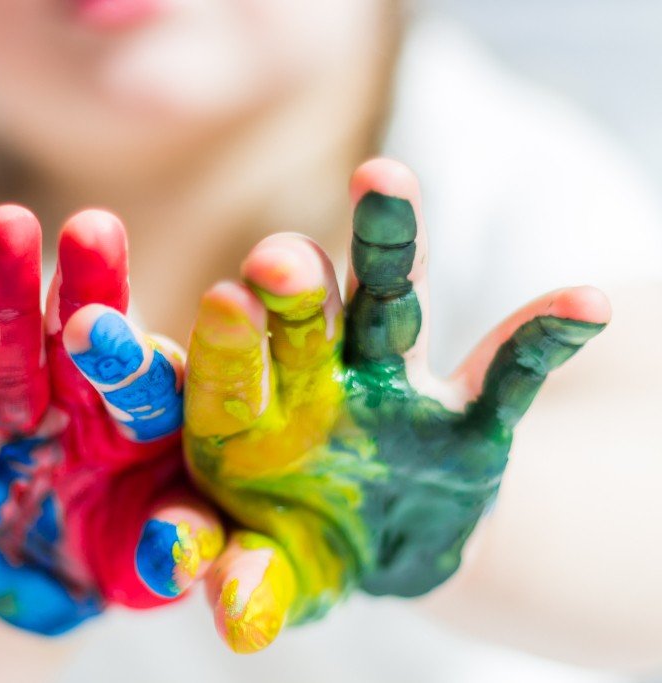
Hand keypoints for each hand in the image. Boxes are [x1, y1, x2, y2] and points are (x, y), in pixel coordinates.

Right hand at [0, 206, 221, 634]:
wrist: (43, 588)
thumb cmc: (119, 564)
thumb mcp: (152, 569)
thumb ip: (172, 552)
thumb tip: (176, 559)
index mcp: (141, 434)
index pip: (145, 392)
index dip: (136, 361)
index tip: (139, 323)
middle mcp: (76, 419)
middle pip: (76, 349)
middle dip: (84, 290)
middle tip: (92, 226)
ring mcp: (9, 437)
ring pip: (6, 363)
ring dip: (3, 298)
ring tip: (4, 225)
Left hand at [183, 159, 609, 651]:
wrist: (389, 550)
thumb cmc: (314, 558)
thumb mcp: (282, 581)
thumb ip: (253, 586)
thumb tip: (229, 612)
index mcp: (249, 417)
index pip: (230, 374)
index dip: (230, 342)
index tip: (227, 302)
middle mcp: (316, 378)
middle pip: (302, 316)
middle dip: (295, 285)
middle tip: (282, 254)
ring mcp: (395, 383)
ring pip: (388, 302)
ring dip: (387, 243)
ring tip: (384, 179)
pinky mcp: (471, 409)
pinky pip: (512, 368)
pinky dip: (547, 332)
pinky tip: (586, 302)